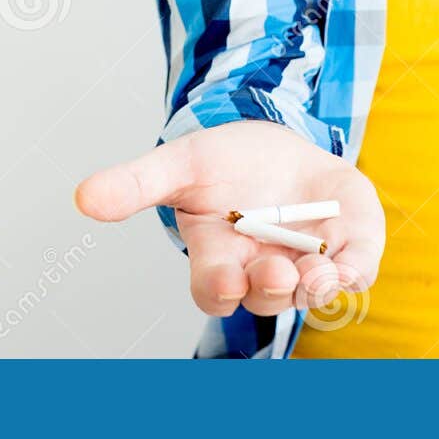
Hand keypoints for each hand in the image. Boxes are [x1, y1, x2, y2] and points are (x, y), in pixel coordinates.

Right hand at [74, 120, 384, 317]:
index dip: (220, 287)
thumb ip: (136, 183)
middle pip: (265, 295)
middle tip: (279, 272)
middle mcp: (262, 269)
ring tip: (320, 273)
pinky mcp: (347, 246)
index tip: (226, 277)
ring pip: (311, 291)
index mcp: (219, 257)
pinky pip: (355, 269)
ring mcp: (307, 262)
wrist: (276, 143)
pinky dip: (355, 269)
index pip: (214, 288)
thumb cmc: (223, 162)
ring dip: (317, 286)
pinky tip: (351, 264)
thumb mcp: (179, 165)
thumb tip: (83, 198)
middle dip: (273, 286)